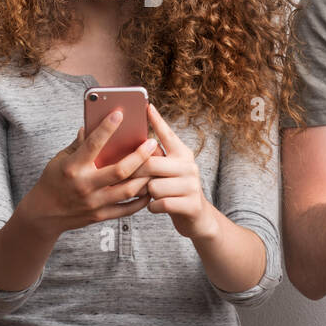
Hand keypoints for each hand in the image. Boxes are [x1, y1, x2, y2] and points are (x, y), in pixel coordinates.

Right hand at [15, 108, 159, 237]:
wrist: (43, 214)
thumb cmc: (52, 181)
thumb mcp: (59, 159)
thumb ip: (78, 144)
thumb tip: (91, 125)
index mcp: (72, 167)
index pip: (93, 144)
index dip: (107, 128)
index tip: (120, 113)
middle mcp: (85, 185)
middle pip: (120, 170)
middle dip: (140, 156)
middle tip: (152, 143)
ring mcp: (94, 202)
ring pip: (128, 190)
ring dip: (145, 177)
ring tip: (155, 165)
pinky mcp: (100, 216)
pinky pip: (127, 209)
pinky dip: (141, 200)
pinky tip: (148, 189)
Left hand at [132, 103, 219, 241]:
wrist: (198, 218)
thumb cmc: (174, 191)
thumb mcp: (168, 172)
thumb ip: (155, 159)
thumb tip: (133, 148)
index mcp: (182, 154)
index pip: (167, 135)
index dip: (157, 121)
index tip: (147, 106)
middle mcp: (189, 166)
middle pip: (151, 164)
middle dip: (135, 174)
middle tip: (127, 180)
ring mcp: (192, 185)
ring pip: (153, 186)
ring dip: (147, 194)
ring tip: (151, 196)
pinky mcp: (191, 204)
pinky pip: (160, 203)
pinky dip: (153, 207)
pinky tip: (157, 206)